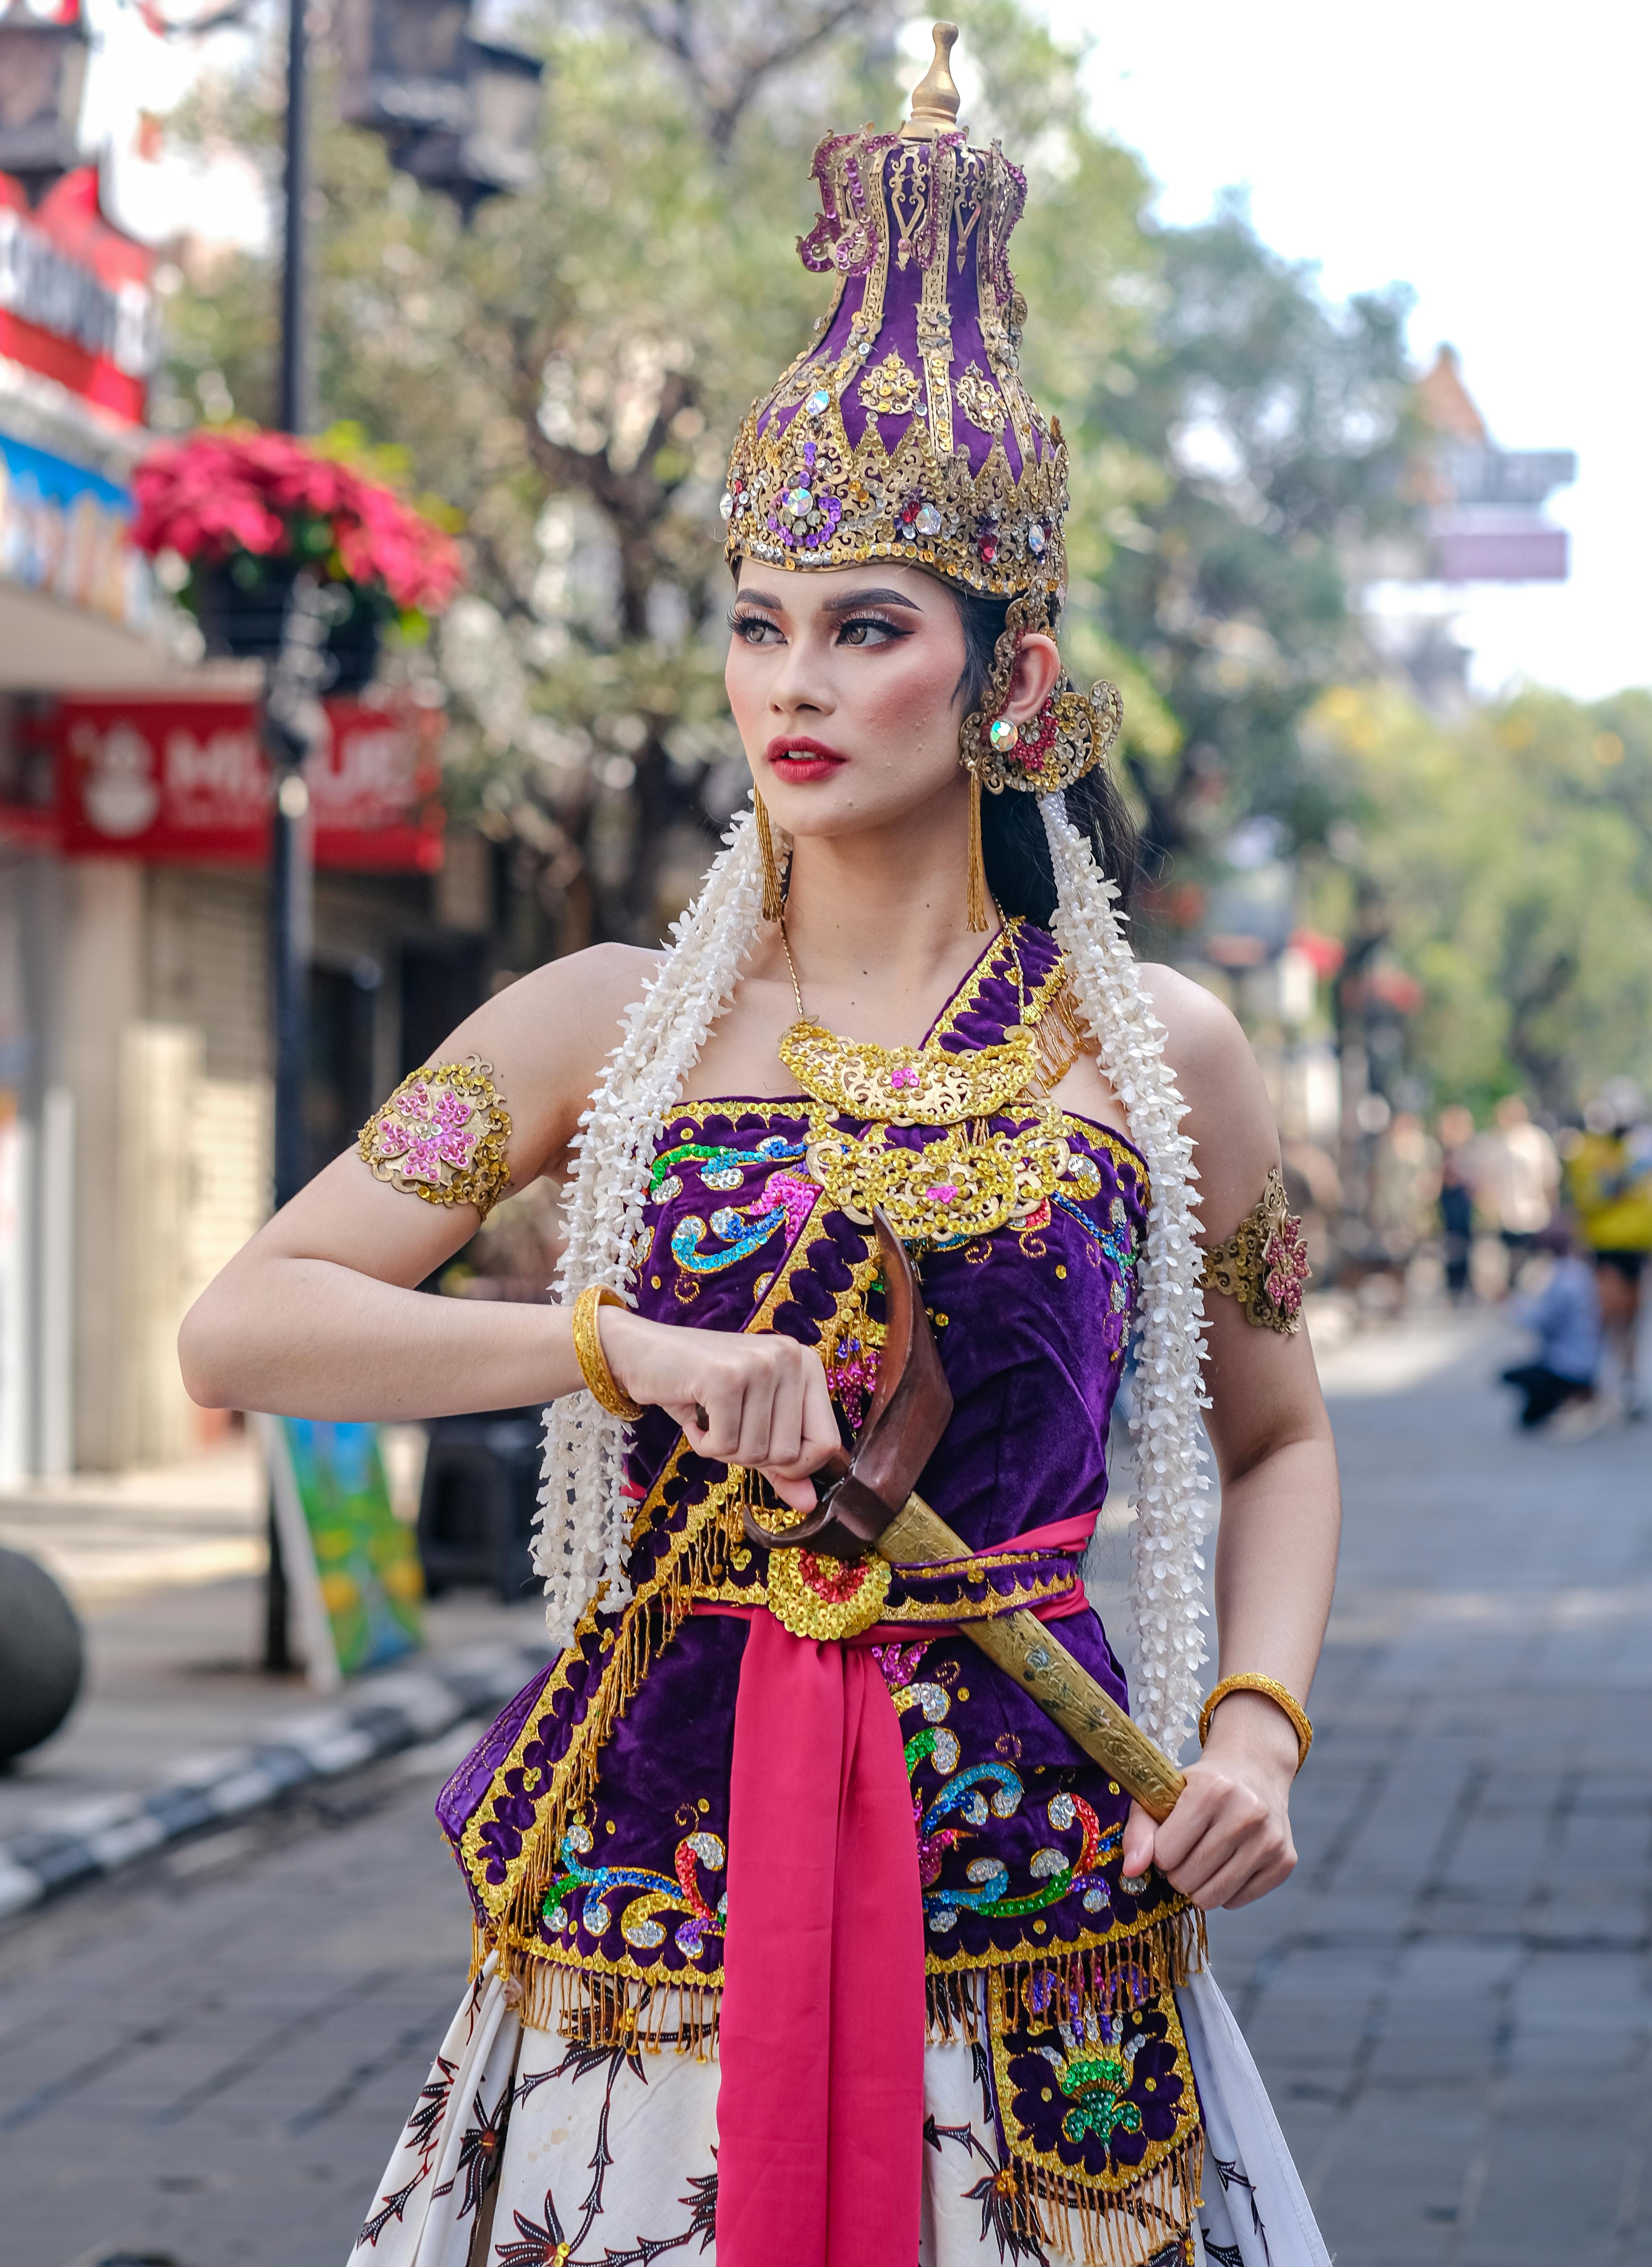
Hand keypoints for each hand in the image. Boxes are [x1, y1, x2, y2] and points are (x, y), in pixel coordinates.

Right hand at [598, 1308, 838, 1510]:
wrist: (644, 1353)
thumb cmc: (701, 1391)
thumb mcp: (750, 1425)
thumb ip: (782, 1464)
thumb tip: (809, 1505)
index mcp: (808, 1366)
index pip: (827, 1444)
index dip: (793, 1465)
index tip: (760, 1448)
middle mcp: (791, 1358)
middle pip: (791, 1455)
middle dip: (750, 1456)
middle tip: (725, 1426)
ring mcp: (760, 1364)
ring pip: (756, 1453)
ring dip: (723, 1449)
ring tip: (708, 1416)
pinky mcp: (725, 1376)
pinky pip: (724, 1445)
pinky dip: (702, 1444)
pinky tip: (694, 1413)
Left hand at [1119, 1690, 1299, 1909]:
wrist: (1254, 1772)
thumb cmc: (1199, 1787)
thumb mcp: (1163, 1794)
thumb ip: (1139, 1829)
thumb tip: (1132, 1870)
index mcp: (1212, 1790)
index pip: (1165, 1854)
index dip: (1160, 1852)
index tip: (1168, 1838)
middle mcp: (1247, 1814)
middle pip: (1187, 1879)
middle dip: (1177, 1871)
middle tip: (1186, 1850)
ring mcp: (1270, 1840)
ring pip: (1212, 1898)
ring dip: (1198, 1885)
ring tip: (1203, 1858)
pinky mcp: (1285, 1862)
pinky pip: (1236, 1902)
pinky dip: (1225, 1890)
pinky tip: (1229, 1861)